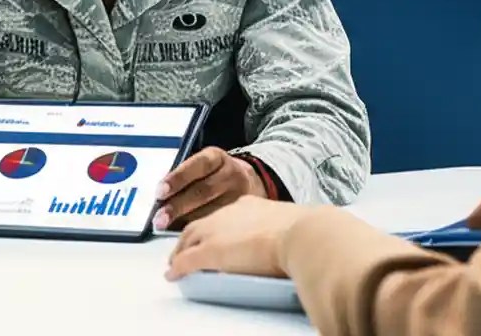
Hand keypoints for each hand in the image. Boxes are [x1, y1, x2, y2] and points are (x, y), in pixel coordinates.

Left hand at [154, 147, 265, 228]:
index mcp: (216, 157)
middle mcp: (231, 174)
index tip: (160, 192)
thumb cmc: (212, 174)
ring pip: (213, 209)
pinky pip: (221, 223)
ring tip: (169, 229)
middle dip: (178, 205)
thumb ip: (183, 176)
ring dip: (188, 220)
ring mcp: (240, 194)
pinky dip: (203, 229)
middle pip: (204, 190)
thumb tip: (159, 198)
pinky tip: (190, 237)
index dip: (178, 178)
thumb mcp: (201, 166)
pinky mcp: (244, 213)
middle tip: (160, 218)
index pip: (197, 164)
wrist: (246, 181)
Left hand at [165, 195, 312, 280]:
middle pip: (198, 225)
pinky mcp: (210, 251)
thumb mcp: (291, 224)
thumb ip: (284, 229)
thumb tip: (294, 240)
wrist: (303, 234)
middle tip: (183, 251)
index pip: (222, 216)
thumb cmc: (307, 232)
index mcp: (248, 205)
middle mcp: (227, 213)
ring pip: (187, 241)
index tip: (211, 236)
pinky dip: (177, 269)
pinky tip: (173, 275)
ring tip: (176, 264)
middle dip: (188, 239)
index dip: (213, 228)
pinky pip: (186, 261)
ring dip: (180, 253)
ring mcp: (216, 231)